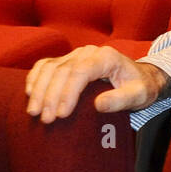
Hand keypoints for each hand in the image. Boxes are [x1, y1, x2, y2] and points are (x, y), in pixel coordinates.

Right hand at [25, 46, 170, 122]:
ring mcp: (76, 54)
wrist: (140, 77)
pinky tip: (29, 94)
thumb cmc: (140, 87)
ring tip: (34, 112)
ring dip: (39, 90)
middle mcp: (89, 52)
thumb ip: (122, 100)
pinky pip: (45, 65)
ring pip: (50, 68)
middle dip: (50, 96)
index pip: (81, 72)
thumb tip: (98, 105)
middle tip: (46, 119)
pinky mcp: (67, 60)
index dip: (68, 93)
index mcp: (106, 57)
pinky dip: (35, 78)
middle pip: (62, 71)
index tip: (61, 114)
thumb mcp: (140, 95)